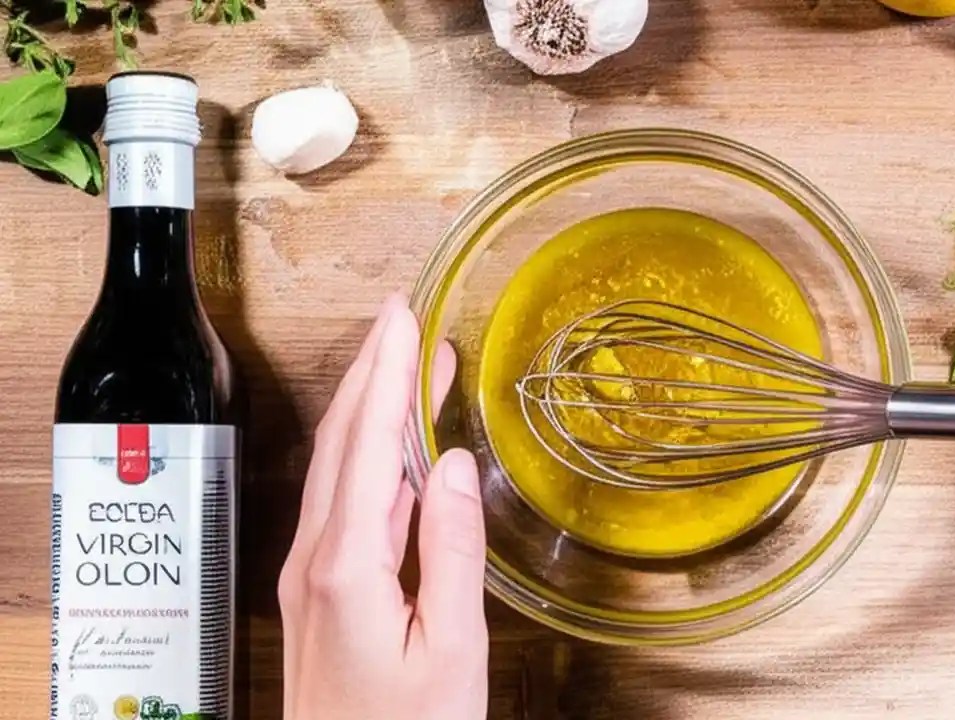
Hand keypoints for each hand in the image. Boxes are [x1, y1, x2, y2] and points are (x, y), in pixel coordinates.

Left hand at [277, 293, 487, 719]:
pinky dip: (373, 458)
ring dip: (372, 409)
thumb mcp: (453, 649)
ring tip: (413, 367)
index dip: (386, 372)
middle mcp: (316, 560)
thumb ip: (451, 550)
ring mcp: (311, 576)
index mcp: (347, 565)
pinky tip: (402, 450)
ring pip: (338, 467)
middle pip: (342, 442)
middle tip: (407, 320)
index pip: (367, 442)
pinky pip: (343, 502)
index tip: (405, 316)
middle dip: (374, 372)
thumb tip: (452, 464)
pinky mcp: (319, 593)